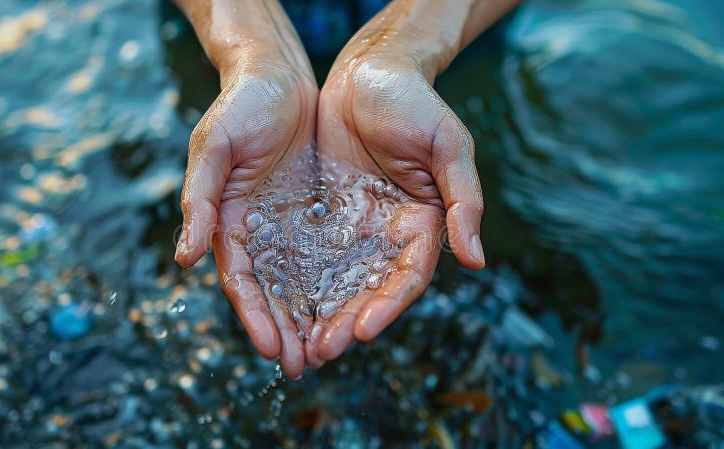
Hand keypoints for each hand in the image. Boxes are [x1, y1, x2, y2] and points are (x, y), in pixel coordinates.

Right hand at [174, 60, 316, 378]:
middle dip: (284, 330)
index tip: (271, 349)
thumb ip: (200, 202)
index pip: (241, 281)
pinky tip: (348, 307)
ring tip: (326, 353)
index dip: (254, 316)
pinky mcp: (316, 211)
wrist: (278, 75)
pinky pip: (327, 253)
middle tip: (304, 367)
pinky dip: (334, 283)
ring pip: (300, 281)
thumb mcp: (216, 148)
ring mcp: (286, 222)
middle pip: (271, 292)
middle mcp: (257, 230)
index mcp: (227, 220)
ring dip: (309, 317)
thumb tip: (182, 259)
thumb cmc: (241, 106)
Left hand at [306, 29, 485, 366]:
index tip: (363, 330)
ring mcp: (354, 227)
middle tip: (320, 353)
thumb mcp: (448, 145)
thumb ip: (463, 200)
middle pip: (367, 291)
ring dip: (318, 315)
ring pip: (335, 282)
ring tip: (296, 347)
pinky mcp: (322, 215)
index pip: (407, 277)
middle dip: (346, 324)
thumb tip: (477, 259)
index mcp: (424, 223)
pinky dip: (295, 284)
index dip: (387, 307)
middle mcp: (388, 234)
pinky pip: (306, 255)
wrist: (368, 70)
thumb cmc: (414, 102)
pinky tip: (277, 306)